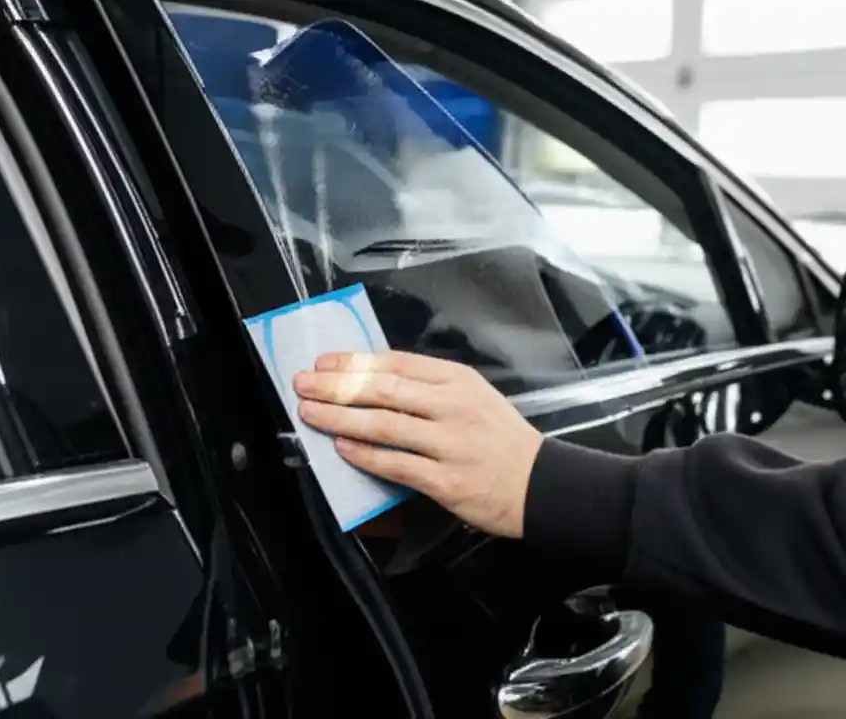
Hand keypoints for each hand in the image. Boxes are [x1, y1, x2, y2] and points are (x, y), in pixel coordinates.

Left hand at [294, 351, 543, 537]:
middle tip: (304, 384)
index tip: (324, 362)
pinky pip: (395, 464)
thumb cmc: (501, 440)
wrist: (541, 484)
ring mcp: (449, 442)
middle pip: (382, 389)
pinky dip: (364, 455)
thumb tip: (373, 381)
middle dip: (336, 385)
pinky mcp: (445, 479)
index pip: (395, 363)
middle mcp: (452, 406)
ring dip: (339, 417)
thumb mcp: (473, 397)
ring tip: (311, 412)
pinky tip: (341, 447)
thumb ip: (429, 388)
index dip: (354, 361)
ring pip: (383, 424)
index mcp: (457, 380)